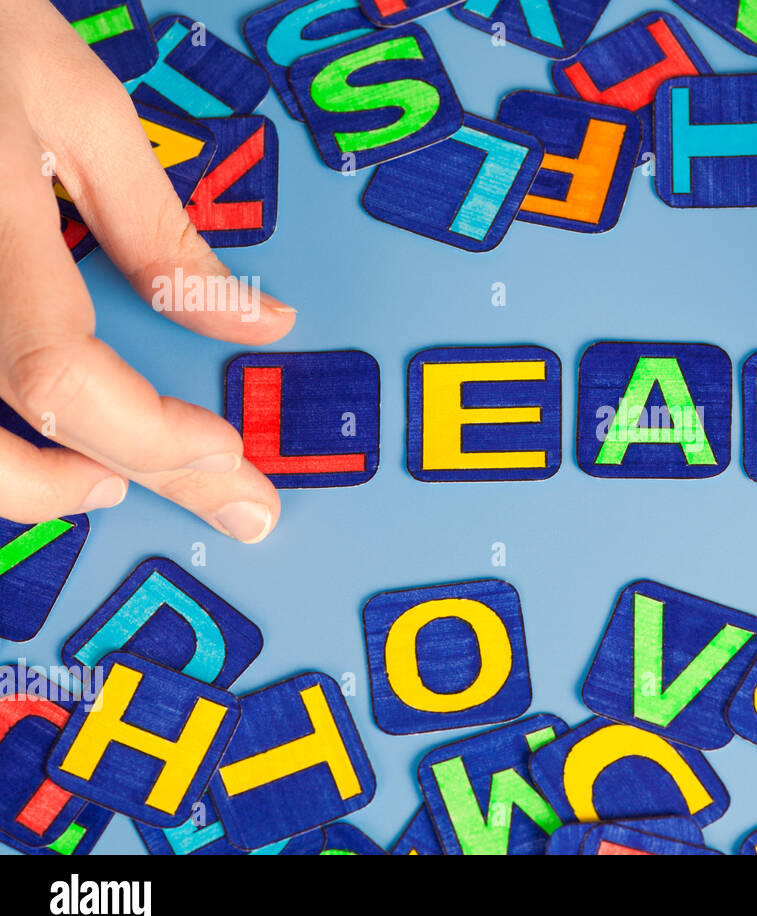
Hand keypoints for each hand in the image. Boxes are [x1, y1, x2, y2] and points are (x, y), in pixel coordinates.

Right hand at [0, 0, 292, 541]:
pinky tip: (32, 436)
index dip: (148, 436)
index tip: (226, 448)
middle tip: (223, 493)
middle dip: (128, 477)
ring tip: (112, 478)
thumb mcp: (80, 109)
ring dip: (29, 486)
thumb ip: (163, 235)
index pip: (58, 377)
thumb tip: (256, 322)